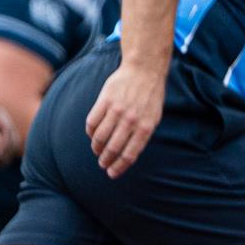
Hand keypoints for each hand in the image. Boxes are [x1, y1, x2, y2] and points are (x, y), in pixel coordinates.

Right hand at [86, 60, 167, 177]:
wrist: (144, 70)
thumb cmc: (150, 97)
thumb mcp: (154, 118)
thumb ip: (142, 135)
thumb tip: (128, 155)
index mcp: (145, 127)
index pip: (129, 154)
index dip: (119, 167)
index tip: (111, 173)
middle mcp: (131, 120)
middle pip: (113, 148)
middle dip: (105, 160)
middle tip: (102, 164)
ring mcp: (117, 110)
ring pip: (99, 137)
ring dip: (96, 147)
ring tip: (97, 151)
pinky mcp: (104, 100)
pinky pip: (92, 122)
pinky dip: (90, 132)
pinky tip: (92, 134)